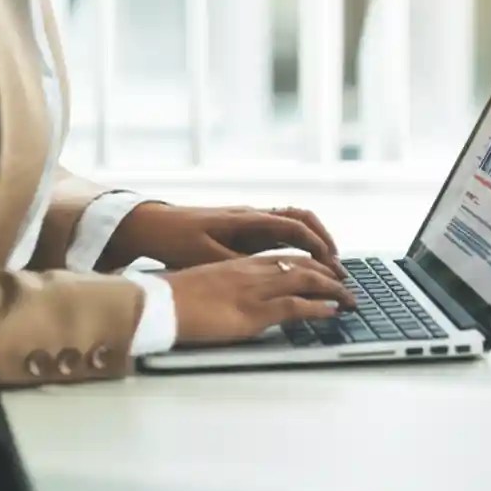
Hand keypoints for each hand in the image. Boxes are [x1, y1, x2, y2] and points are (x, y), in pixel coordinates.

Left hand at [101, 204, 344, 276]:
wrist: (152, 224)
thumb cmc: (176, 240)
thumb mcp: (206, 257)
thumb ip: (238, 265)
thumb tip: (269, 275)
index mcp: (247, 219)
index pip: (295, 227)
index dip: (318, 245)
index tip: (332, 266)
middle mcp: (253, 215)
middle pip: (302, 219)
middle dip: (324, 241)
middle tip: (338, 268)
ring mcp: (249, 220)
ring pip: (293, 224)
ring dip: (313, 242)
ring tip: (326, 267)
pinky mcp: (243, 228)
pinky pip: (280, 231)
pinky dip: (297, 244)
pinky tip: (300, 265)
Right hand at [163, 256, 355, 344]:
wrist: (157, 304)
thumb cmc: (173, 298)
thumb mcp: (206, 286)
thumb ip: (228, 288)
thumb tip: (237, 300)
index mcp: (239, 264)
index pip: (284, 257)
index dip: (309, 263)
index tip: (325, 272)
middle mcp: (251, 271)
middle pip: (301, 264)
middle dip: (328, 273)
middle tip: (346, 284)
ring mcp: (253, 289)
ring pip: (305, 279)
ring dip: (332, 288)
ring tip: (349, 298)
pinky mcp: (252, 311)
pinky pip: (295, 305)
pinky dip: (318, 307)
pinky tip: (332, 310)